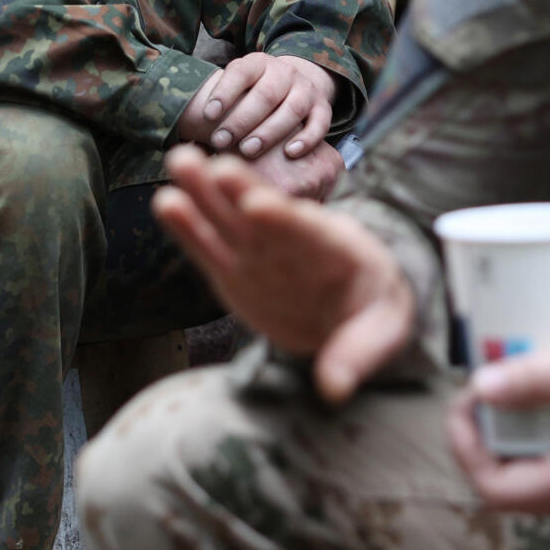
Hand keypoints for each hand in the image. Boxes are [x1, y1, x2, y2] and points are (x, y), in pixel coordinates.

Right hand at [152, 144, 416, 400]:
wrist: (353, 307)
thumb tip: (334, 389)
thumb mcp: (382, 331)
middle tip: (216, 166)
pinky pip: (209, 246)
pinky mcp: (234, 270)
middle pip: (264, 213)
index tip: (262, 205)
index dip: (286, 221)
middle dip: (240, 188)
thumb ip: (357, 354)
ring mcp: (259, 253)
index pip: (309, 233)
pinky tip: (167, 202)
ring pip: (230, 219)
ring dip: (205, 191)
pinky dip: (189, 227)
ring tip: (180, 160)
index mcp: (335, 250)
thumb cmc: (373, 312)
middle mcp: (291, 245)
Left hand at [180, 53, 337, 161]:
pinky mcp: (323, 108)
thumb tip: (188, 132)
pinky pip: (320, 123)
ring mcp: (306, 89)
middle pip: (266, 94)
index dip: (224, 92)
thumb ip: (221, 102)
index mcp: (258, 63)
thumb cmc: (254, 95)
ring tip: (248, 150)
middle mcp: (284, 72)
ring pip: (292, 109)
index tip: (207, 115)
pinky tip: (289, 153)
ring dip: (269, 131)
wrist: (297, 83)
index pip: (240, 72)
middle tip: (221, 140)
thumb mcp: (239, 87)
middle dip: (241, 119)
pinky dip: (306, 138)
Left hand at [445, 327, 549, 520]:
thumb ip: (538, 378)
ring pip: (536, 475)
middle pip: (511, 485)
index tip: (467, 396)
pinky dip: (547, 433)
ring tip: (523, 380)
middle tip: (492, 381)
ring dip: (519, 431)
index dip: (465, 445)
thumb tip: (480, 388)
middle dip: (490, 433)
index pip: (495, 490)